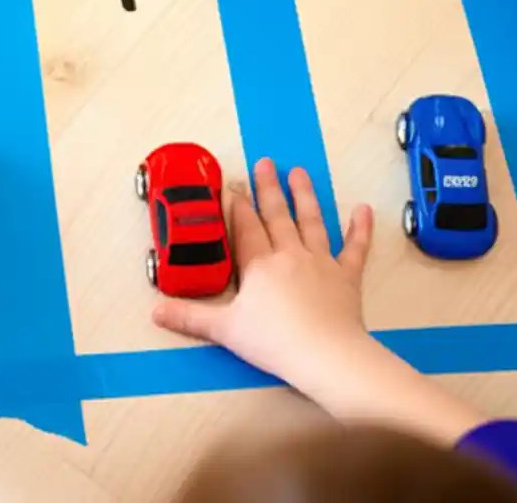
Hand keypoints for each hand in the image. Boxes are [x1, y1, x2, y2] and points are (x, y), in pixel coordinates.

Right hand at [152, 158, 373, 383]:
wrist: (325, 355)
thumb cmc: (274, 341)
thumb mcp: (224, 329)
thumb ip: (189, 317)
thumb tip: (155, 312)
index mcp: (259, 265)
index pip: (245, 227)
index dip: (236, 205)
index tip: (232, 185)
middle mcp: (289, 255)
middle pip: (276, 215)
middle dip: (267, 188)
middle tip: (264, 163)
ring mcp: (321, 262)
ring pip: (311, 221)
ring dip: (304, 196)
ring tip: (299, 172)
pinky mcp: (346, 277)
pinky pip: (355, 248)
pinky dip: (359, 229)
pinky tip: (362, 210)